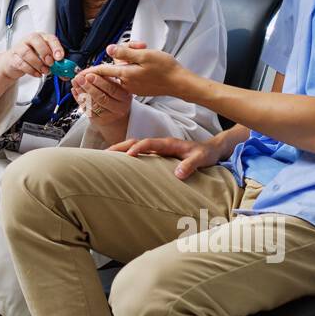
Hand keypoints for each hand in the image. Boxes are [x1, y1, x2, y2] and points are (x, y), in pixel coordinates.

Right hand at [0, 31, 65, 80]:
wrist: (14, 63)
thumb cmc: (32, 58)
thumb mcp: (46, 60)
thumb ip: (57, 66)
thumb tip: (66, 74)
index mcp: (41, 38)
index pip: (50, 38)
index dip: (56, 47)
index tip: (60, 57)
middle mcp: (30, 40)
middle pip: (35, 39)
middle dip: (45, 52)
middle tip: (50, 63)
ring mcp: (19, 47)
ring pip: (27, 52)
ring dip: (38, 63)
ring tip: (44, 71)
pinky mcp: (13, 57)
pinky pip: (21, 63)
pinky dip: (30, 70)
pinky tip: (37, 73)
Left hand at [72, 70, 131, 140]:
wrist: (117, 117)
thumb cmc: (116, 97)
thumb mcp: (118, 86)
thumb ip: (107, 78)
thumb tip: (90, 70)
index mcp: (125, 96)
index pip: (112, 89)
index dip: (100, 82)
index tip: (89, 74)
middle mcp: (118, 107)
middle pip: (102, 98)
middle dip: (88, 87)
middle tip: (79, 78)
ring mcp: (108, 115)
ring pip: (93, 104)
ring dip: (82, 92)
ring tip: (75, 82)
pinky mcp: (99, 120)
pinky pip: (87, 109)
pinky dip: (79, 99)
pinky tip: (75, 90)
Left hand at [79, 43, 188, 97]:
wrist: (180, 83)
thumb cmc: (165, 68)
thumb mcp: (144, 55)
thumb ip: (125, 52)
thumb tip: (109, 50)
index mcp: (125, 75)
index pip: (102, 71)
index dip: (91, 70)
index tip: (79, 72)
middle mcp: (126, 83)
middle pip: (115, 67)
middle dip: (123, 54)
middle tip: (141, 45)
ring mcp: (133, 87)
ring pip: (124, 70)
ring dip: (131, 60)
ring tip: (147, 50)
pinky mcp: (140, 88)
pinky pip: (131, 76)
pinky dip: (135, 67)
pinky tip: (148, 61)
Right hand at [108, 136, 224, 179]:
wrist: (211, 150)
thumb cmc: (205, 154)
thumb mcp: (202, 159)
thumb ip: (190, 165)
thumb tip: (177, 174)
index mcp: (169, 143)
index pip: (150, 143)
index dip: (139, 148)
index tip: (129, 156)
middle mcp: (160, 143)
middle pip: (135, 141)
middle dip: (120, 146)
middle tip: (104, 154)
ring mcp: (157, 148)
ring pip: (134, 145)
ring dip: (120, 150)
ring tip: (105, 158)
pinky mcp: (157, 153)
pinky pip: (138, 151)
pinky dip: (126, 154)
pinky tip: (118, 162)